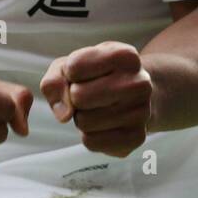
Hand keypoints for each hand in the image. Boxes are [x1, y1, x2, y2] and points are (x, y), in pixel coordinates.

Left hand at [40, 41, 152, 157]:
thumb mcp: (72, 65)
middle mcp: (140, 82)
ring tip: (99, 108)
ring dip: (82, 117)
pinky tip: (104, 124)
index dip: (70, 74)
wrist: (135, 94)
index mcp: (126, 56)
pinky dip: (89, 135)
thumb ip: (55, 81)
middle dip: (75, 97)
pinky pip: (91, 142)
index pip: (74, 68)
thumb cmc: (98, 75)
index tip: (85, 74)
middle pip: (78, 96)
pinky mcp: (136, 138)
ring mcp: (142, 112)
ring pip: (83, 122)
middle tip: (89, 94)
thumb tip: (64, 115)